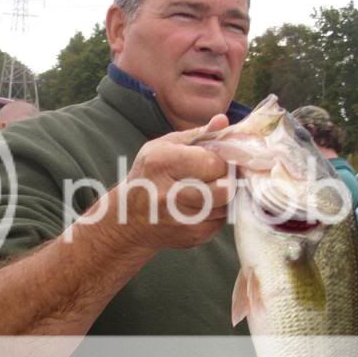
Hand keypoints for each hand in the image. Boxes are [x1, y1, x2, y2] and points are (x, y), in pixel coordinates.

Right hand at [113, 115, 235, 249]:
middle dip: (228, 178)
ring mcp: (182, 219)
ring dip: (225, 196)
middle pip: (224, 187)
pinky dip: (218, 211)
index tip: (217, 159)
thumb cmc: (149, 175)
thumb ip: (196, 134)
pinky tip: (203, 205)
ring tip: (209, 189)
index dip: (221, 159)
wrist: (129, 220)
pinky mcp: (193, 236)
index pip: (213, 162)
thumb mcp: (163, 147)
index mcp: (162, 163)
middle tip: (219, 174)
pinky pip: (222, 220)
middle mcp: (170, 194)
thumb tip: (223, 120)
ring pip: (227, 205)